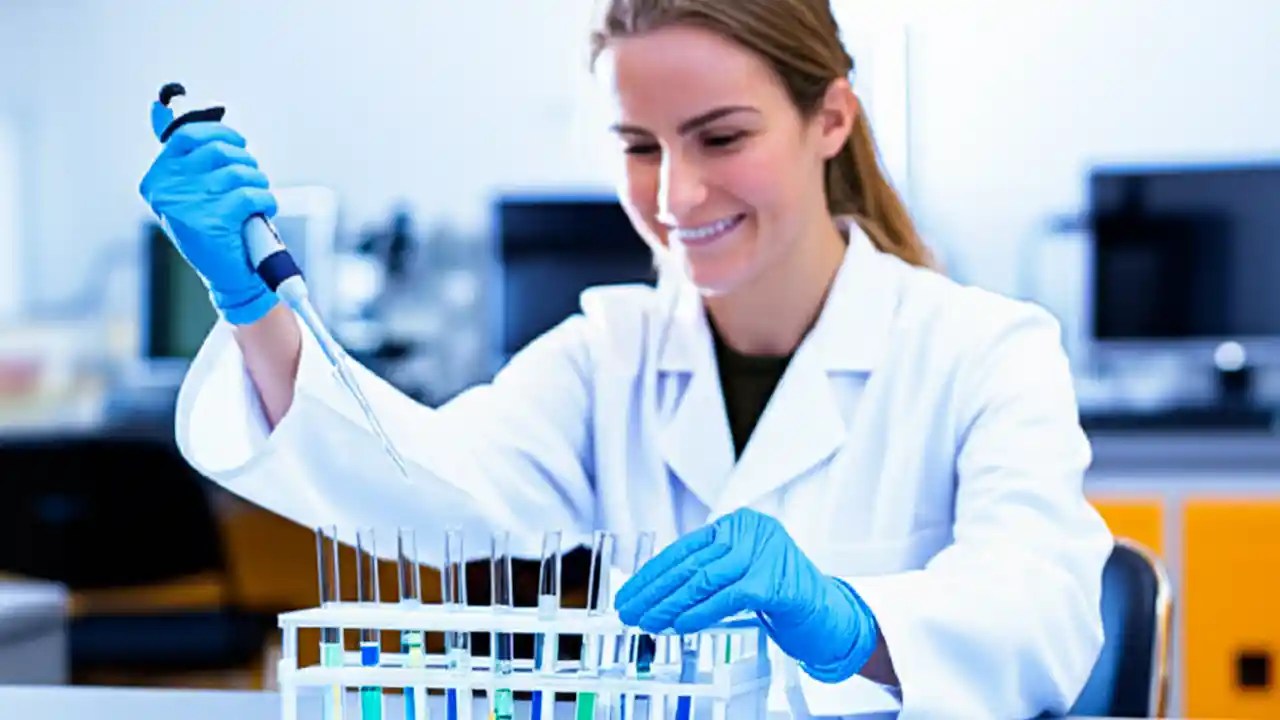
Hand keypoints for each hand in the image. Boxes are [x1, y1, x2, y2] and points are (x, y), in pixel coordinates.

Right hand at [138, 105, 278, 324]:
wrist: (229, 277)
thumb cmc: (215, 229)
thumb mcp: (192, 191)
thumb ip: (184, 155)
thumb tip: (160, 106)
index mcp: (157, 179)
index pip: (188, 136)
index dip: (220, 133)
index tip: (239, 143)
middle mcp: (166, 191)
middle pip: (219, 151)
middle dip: (246, 161)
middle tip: (252, 179)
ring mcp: (186, 206)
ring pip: (239, 172)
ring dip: (259, 182)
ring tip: (258, 197)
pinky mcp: (210, 222)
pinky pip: (250, 194)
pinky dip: (266, 199)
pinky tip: (264, 210)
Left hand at [615, 508, 878, 681]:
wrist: (829, 615)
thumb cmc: (780, 596)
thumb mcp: (741, 573)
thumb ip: (708, 573)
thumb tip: (654, 592)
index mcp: (740, 523)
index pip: (686, 548)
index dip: (654, 573)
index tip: (630, 592)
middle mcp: (753, 530)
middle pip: (691, 563)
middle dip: (654, 590)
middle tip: (629, 609)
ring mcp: (765, 553)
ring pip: (704, 580)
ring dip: (669, 604)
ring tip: (646, 621)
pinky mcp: (773, 580)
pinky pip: (725, 598)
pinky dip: (697, 613)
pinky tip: (678, 626)